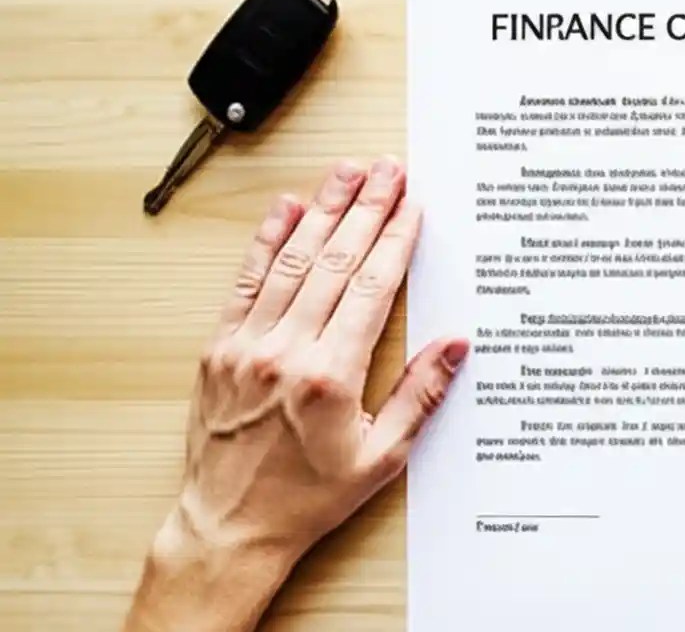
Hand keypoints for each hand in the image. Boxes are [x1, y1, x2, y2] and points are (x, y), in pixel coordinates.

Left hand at [124, 159, 468, 631]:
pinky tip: (285, 209)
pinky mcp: (218, 348)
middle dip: (366, 208)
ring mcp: (247, 344)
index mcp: (331, 374)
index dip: (395, 239)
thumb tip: (456, 345)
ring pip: (292, 261)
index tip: (412, 204)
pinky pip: (246, 282)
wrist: (230, 526)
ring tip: (347, 173)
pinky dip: (266, 241)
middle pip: (335, 260)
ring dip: (323, 211)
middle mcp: (286, 350)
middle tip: (388, 168)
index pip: (370, 287)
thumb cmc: (307, 499)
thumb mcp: (381, 458)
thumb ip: (419, 395)